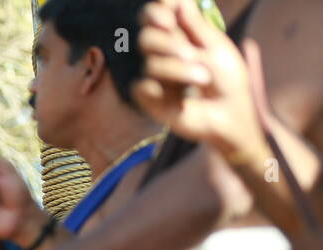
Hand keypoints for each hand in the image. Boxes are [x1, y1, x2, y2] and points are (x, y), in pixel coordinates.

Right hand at [134, 0, 259, 157]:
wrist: (231, 115)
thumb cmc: (229, 79)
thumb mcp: (216, 47)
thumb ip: (195, 25)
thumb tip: (180, 1)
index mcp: (180, 36)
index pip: (156, 15)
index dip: (156, 11)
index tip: (168, 16)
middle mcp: (164, 53)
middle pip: (146, 37)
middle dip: (167, 42)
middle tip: (190, 53)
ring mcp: (156, 77)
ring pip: (150, 63)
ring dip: (178, 70)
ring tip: (203, 78)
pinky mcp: (151, 99)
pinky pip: (142, 87)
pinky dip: (159, 90)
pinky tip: (180, 100)